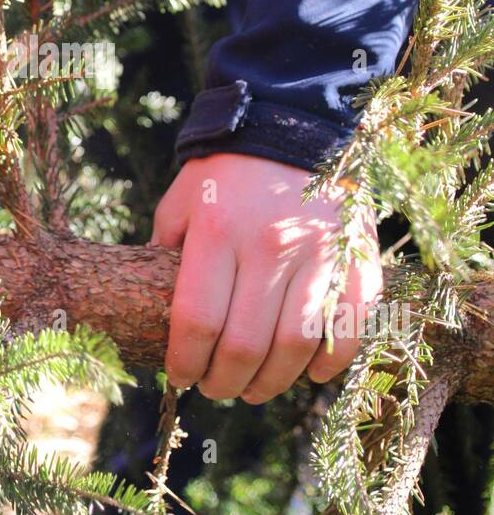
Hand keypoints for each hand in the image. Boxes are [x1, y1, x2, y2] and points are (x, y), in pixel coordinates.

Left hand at [150, 154, 381, 401]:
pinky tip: (305, 372)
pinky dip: (326, 364)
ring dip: (269, 384)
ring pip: (293, 348)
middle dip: (223, 382)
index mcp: (218, 230)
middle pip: (243, 346)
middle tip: (215, 388)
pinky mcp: (357, 260)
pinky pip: (346, 331)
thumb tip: (157, 314)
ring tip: (253, 388)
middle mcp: (270, 244)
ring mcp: (320, 253)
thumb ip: (168, 252)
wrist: (294, 125)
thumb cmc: (226, 173)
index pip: (197, 321)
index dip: (185, 362)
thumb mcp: (182, 202)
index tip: (181, 375)